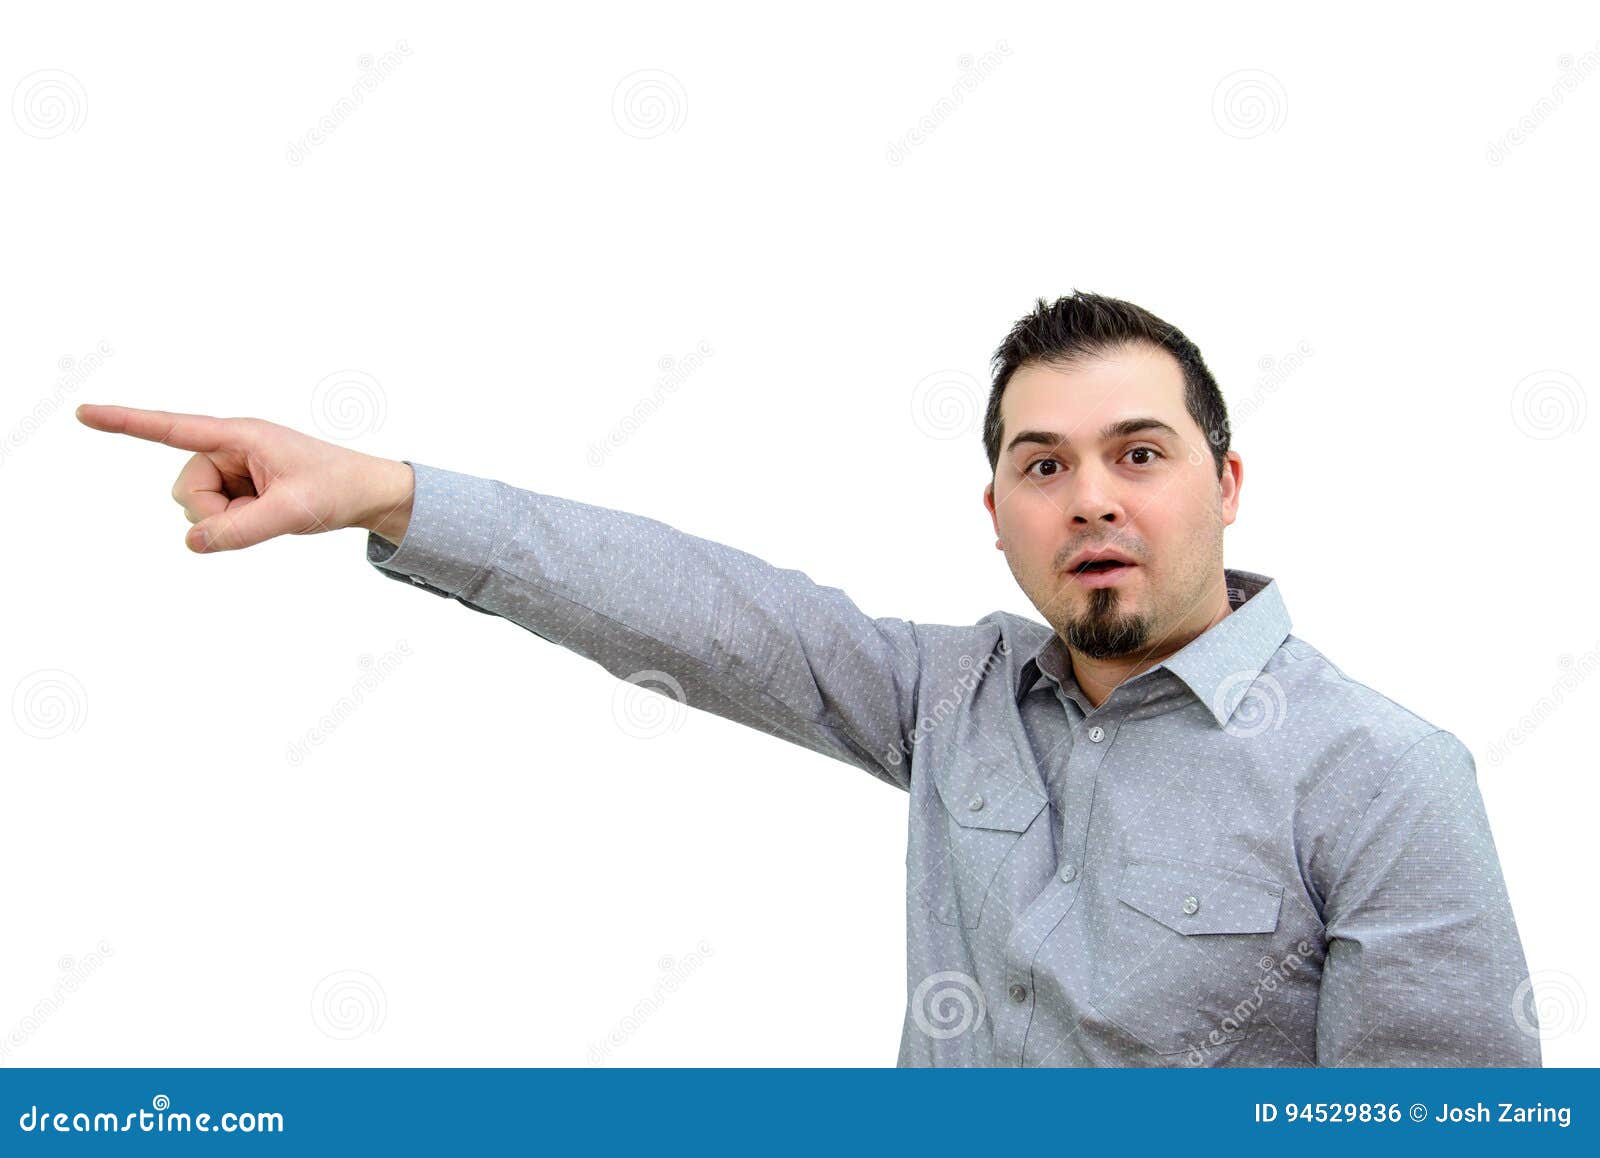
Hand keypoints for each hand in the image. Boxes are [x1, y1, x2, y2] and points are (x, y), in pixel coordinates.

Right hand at [74, 404, 414, 552]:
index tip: (84, 413)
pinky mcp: (239, 488)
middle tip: (263, 511)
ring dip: (227, 520)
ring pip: (198, 507)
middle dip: (214, 512)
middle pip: (186, 489)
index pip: (172, 429)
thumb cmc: (336, 489)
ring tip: (270, 511)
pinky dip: (236, 524)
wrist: (367, 494)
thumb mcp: (291, 512)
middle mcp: (229, 447)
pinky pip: (216, 516)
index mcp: (239, 436)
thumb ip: (240, 531)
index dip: (126, 423)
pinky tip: (268, 514)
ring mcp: (233, 468)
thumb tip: (192, 542)